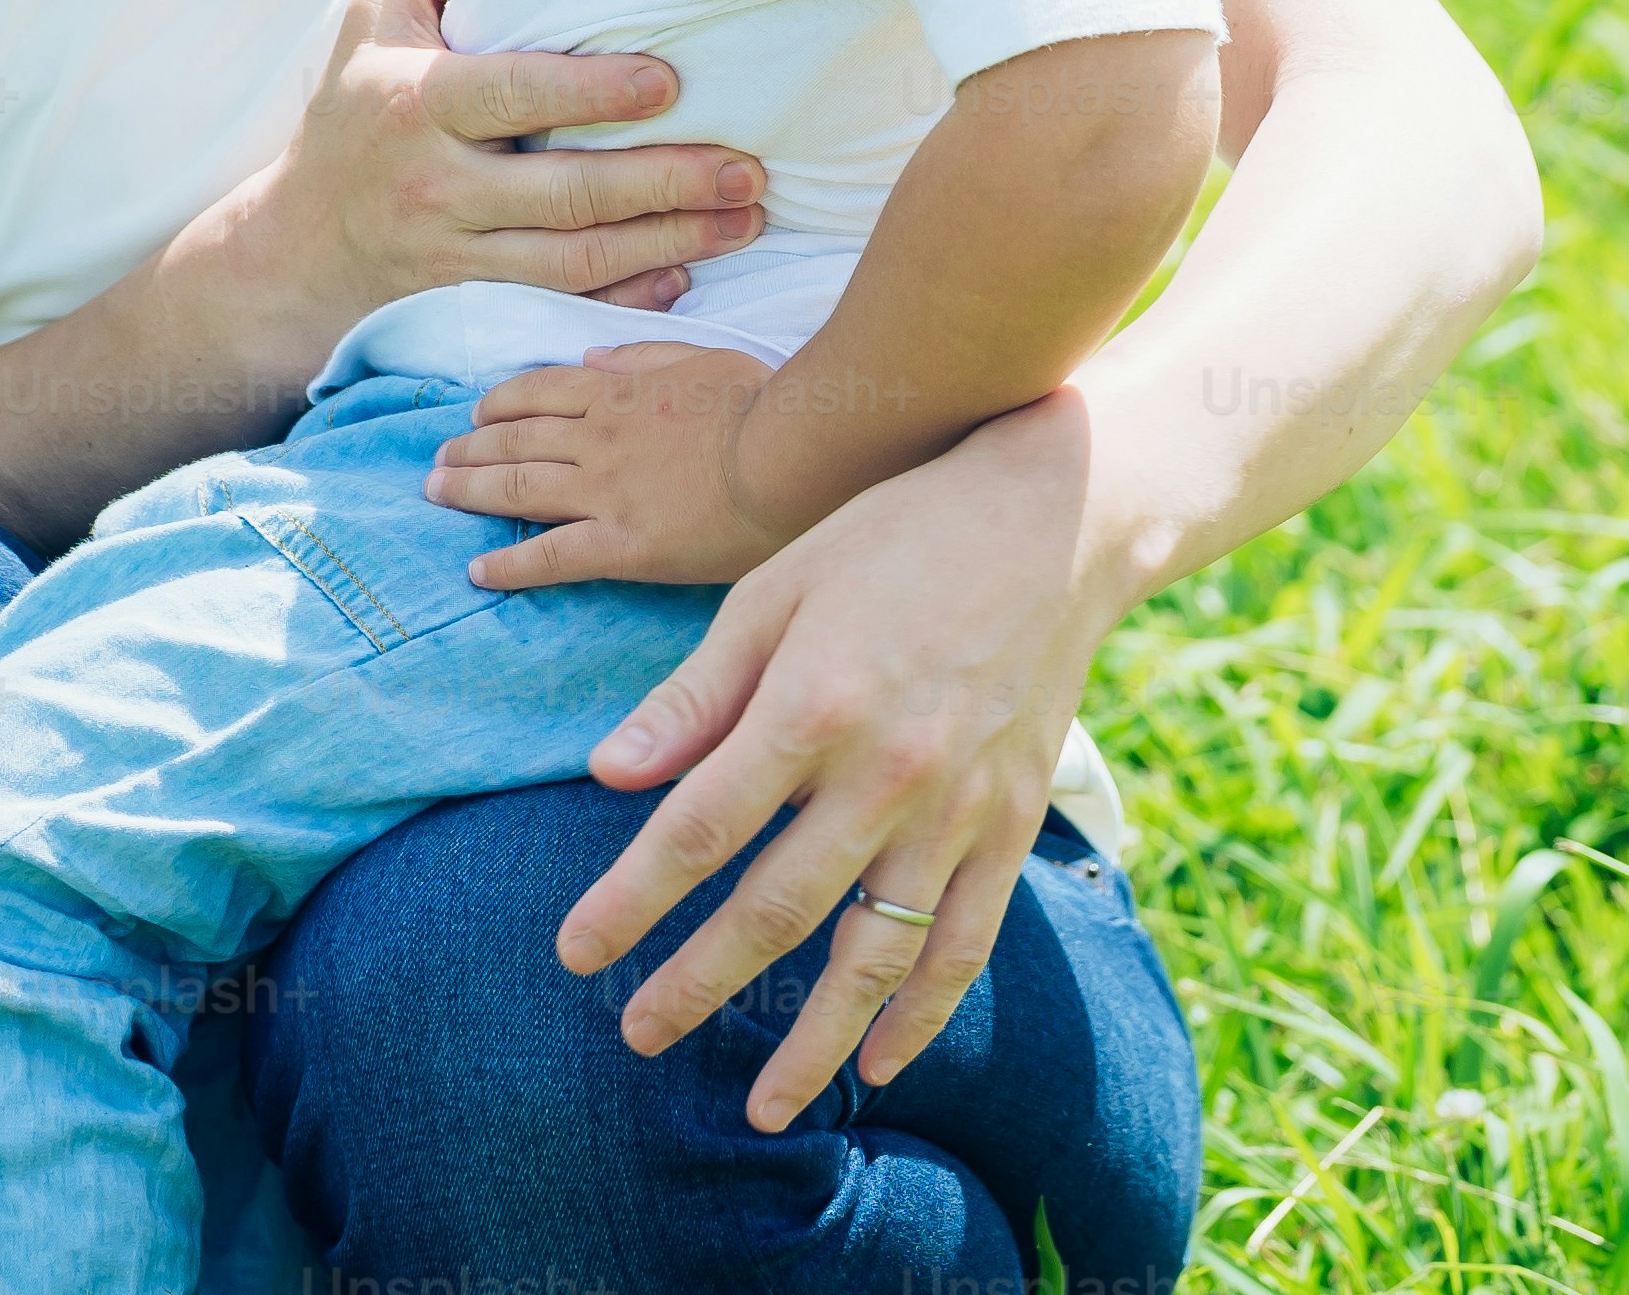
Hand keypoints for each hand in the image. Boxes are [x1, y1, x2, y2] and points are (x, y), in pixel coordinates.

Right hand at [217, 0, 766, 358]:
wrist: (297, 246)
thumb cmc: (357, 103)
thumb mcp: (377, 9)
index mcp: (416, 101)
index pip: (514, 94)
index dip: (593, 94)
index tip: (668, 82)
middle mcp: (435, 185)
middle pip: (567, 195)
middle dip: (666, 183)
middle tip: (747, 169)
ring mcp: (455, 257)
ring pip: (578, 262)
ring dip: (672, 241)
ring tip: (746, 216)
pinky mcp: (473, 308)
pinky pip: (564, 309)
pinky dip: (632, 299)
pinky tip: (690, 272)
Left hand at [432, 340, 785, 587]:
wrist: (789, 453)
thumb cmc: (763, 404)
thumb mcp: (703, 358)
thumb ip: (644, 355)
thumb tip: (595, 355)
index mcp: (620, 394)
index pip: (542, 392)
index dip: (501, 403)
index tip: (476, 413)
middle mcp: (600, 439)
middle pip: (517, 440)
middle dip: (470, 448)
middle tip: (437, 460)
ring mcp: (607, 491)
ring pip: (520, 489)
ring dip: (471, 491)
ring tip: (436, 497)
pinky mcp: (623, 544)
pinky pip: (552, 555)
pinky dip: (509, 562)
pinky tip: (478, 570)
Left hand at [548, 402, 1118, 1128]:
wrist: (1051, 520)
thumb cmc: (892, 540)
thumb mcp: (774, 589)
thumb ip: (695, 693)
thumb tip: (609, 775)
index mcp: (812, 706)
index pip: (697, 831)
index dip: (630, 902)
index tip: (577, 955)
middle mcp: (887, 772)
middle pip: (775, 909)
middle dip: (698, 983)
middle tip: (638, 1036)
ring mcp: (959, 808)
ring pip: (875, 952)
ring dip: (815, 1038)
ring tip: (760, 1107)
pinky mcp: (1012, 823)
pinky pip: (966, 941)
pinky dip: (924, 1012)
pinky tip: (879, 1062)